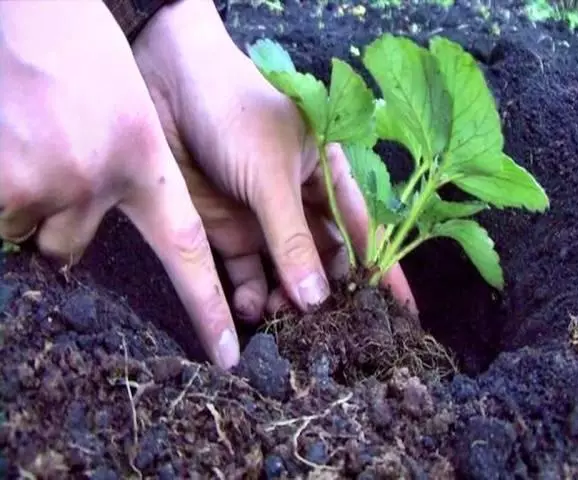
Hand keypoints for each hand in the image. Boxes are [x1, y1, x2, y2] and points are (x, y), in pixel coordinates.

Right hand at [0, 1, 240, 368]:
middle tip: (52, 159)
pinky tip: (12, 141)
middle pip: (72, 247)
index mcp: (146, 163)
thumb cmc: (85, 56)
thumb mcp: (128, 117)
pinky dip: (0, 188)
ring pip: (30, 228)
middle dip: (58, 217)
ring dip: (25, 196)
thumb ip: (121, 181)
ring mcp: (51, 179)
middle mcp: (102, 179)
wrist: (35, 6)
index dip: (208, 308)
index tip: (228, 356)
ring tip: (31, 140)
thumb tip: (77, 240)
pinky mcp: (5, 178)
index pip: (189, 252)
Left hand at [131, 0, 416, 320]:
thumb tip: (318, 300)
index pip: (366, 231)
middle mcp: (301, 203)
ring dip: (288, 302)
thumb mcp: (272, 175)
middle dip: (329, 296)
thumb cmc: (235, 113)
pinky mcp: (226, 231)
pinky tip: (251, 312)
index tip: (402, 313)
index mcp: (329, 178)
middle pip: (325, 261)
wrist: (164, 86)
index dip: (384, 270)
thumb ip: (293, 238)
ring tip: (286, 327)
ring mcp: (264, 220)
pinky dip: (249, 296)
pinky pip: (245, 274)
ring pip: (286, 274)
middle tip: (331, 334)